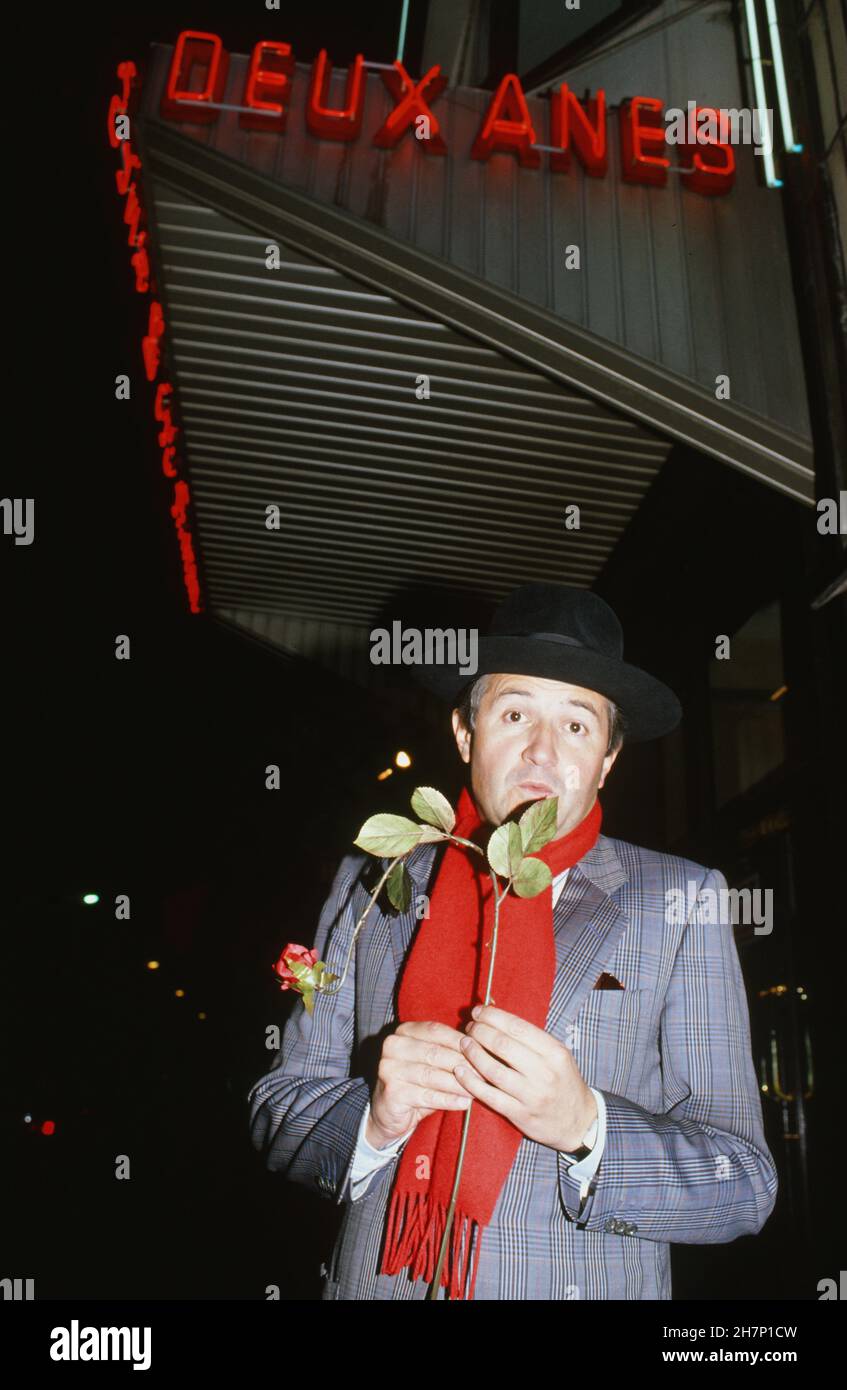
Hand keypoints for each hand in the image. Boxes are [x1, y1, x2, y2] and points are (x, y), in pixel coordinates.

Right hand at [368, 1019, 471, 1145]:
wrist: (388, 1112)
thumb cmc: (416, 1082)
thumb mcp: (430, 1061)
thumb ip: (449, 1051)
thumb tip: (482, 1048)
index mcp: (403, 1031)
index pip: (437, 1031)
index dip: (461, 1041)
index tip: (483, 1051)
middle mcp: (393, 1046)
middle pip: (436, 1052)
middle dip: (463, 1064)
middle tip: (485, 1074)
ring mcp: (389, 1069)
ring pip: (433, 1075)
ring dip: (459, 1084)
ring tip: (478, 1090)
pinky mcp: (392, 1092)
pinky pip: (427, 1096)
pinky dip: (448, 1100)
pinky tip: (464, 1103)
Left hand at [454, 1004, 596, 1151]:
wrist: (579, 1122)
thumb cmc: (562, 1081)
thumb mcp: (556, 1055)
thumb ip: (530, 1038)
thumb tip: (495, 1015)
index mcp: (555, 1053)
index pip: (517, 1027)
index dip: (493, 1016)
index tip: (479, 1011)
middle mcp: (544, 1073)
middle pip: (502, 1045)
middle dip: (479, 1032)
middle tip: (470, 1028)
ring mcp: (532, 1096)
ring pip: (492, 1070)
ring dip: (472, 1053)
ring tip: (464, 1044)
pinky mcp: (520, 1114)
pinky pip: (489, 1096)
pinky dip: (470, 1081)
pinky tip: (460, 1071)